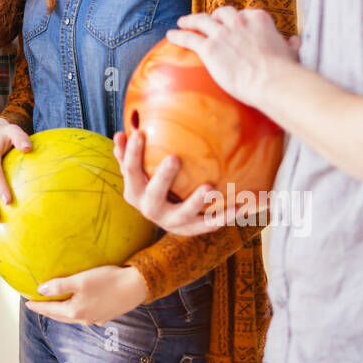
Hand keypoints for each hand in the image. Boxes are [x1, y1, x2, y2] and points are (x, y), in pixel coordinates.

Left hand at [24, 265, 147, 325]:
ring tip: (55, 307)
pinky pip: (86, 316)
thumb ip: (59, 285)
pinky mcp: (106, 315)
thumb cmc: (107, 281)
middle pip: (61, 316)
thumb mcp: (80, 280)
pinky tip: (79, 308)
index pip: (50, 310)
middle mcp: (84, 319)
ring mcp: (96, 319)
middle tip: (37, 306)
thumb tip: (40, 290)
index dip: (38, 306)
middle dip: (48, 311)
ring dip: (62, 313)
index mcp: (75, 311)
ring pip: (74, 317)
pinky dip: (77, 312)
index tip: (27, 303)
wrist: (136, 286)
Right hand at [113, 129, 233, 236]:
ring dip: (196, 201)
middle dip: (163, 177)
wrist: (164, 219)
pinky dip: (226, 216)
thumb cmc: (149, 185)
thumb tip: (120, 133)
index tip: (140, 133)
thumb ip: (127, 155)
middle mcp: (151, 209)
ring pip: (185, 214)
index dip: (133, 153)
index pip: (130, 171)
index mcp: (134, 193)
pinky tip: (242, 205)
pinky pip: (210, 223)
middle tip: (174, 158)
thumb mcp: (136, 173)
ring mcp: (172, 221)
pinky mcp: (192, 229)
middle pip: (154, 194)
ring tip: (210, 187)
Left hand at [167, 7, 297, 109]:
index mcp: (259, 19)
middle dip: (214, 17)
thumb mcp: (290, 52)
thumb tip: (295, 41)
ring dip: (191, 20)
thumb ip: (290, 44)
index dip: (237, 20)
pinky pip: (189, 38)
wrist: (273, 81)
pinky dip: (179, 35)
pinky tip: (170, 36)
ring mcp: (222, 33)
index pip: (244, 14)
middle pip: (221, 13)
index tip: (234, 25)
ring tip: (183, 22)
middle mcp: (239, 21)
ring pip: (201, 20)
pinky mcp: (209, 48)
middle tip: (209, 23)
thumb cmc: (284, 71)